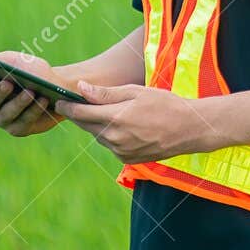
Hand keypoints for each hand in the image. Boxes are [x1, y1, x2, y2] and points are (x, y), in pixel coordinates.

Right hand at [0, 50, 64, 137]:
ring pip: (7, 114)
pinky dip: (34, 110)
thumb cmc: (32, 71)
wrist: (56, 86)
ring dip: (19, 102)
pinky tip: (43, 99)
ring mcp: (3, 119)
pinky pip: (24, 121)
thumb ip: (3, 61)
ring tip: (31, 91)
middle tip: (8, 83)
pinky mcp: (19, 129)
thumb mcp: (18, 60)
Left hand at [53, 81, 211, 163]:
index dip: (67, 107)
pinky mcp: (127, 159)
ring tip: (111, 113)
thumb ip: (106, 93)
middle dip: (81, 115)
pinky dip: (112, 136)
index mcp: (115, 119)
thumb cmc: (165, 104)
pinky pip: (111, 145)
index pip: (80, 114)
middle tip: (78, 104)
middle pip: (87, 126)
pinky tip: (126, 126)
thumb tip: (81, 89)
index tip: (59, 101)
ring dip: (98, 125)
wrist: (190, 129)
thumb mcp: (136, 92)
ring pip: (99, 136)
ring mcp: (120, 151)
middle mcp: (114, 138)